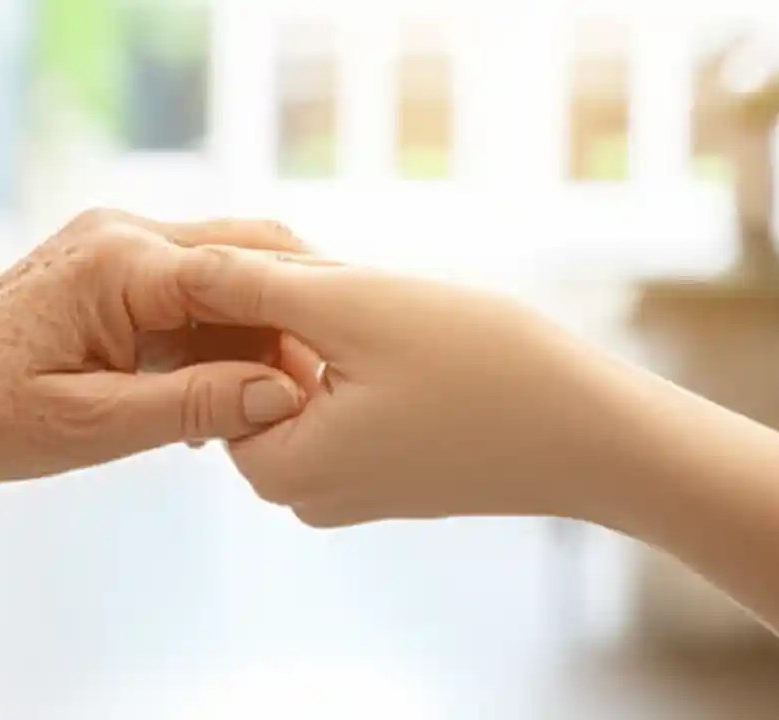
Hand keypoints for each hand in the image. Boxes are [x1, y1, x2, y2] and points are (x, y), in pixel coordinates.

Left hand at [0, 209, 306, 481]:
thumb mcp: (91, 425)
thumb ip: (193, 405)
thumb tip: (282, 394)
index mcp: (122, 263)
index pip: (249, 276)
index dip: (298, 331)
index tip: (328, 387)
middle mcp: (124, 234)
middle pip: (247, 259)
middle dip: (286, 324)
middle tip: (309, 395)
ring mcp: (113, 244)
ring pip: (223, 277)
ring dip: (249, 336)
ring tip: (255, 410)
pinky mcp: (106, 268)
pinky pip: (186, 292)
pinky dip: (210, 339)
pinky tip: (210, 397)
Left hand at [176, 246, 640, 526]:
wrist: (598, 435)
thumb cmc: (481, 370)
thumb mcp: (354, 308)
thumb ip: (256, 286)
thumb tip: (180, 264)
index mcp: (279, 468)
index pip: (213, 368)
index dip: (244, 301)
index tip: (296, 266)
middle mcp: (302, 496)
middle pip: (258, 376)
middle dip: (291, 316)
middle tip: (351, 280)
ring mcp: (347, 491)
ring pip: (306, 383)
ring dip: (330, 332)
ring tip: (390, 307)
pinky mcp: (387, 477)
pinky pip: (344, 405)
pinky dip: (360, 363)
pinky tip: (412, 339)